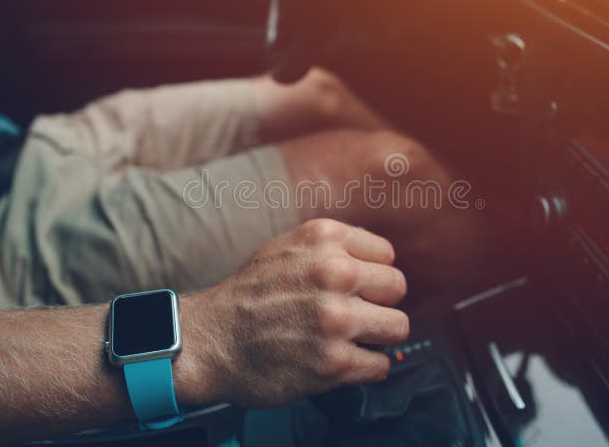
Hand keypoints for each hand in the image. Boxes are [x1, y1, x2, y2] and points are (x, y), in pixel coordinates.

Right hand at [176, 219, 408, 407]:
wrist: (210, 341)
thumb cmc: (248, 296)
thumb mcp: (286, 248)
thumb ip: (331, 248)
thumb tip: (376, 262)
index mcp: (324, 240)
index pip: (386, 255)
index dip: (371, 275)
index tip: (357, 288)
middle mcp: (334, 273)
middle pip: (397, 288)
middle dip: (380, 304)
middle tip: (357, 314)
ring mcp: (336, 319)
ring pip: (398, 326)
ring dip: (378, 337)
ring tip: (353, 339)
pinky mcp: (334, 362)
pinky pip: (381, 365)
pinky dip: (366, 367)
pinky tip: (342, 361)